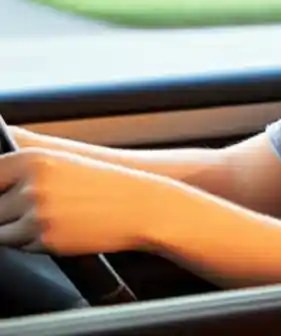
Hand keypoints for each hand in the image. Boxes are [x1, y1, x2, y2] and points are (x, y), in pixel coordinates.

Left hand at [0, 149, 168, 254]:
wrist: (141, 207)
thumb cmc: (104, 185)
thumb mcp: (63, 165)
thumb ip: (23, 173)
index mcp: (34, 159)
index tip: (3, 194)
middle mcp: (32, 185)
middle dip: (5, 213)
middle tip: (33, 209)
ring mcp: (38, 213)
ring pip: (0, 231)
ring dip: (15, 230)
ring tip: (48, 219)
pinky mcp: (46, 239)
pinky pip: (20, 246)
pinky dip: (32, 242)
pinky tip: (58, 229)